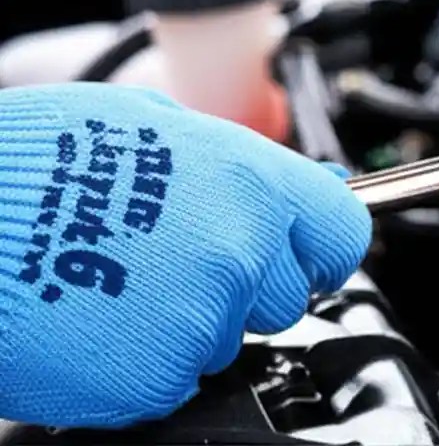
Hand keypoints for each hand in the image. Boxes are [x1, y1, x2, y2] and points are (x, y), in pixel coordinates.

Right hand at [0, 84, 370, 427]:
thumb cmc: (31, 163)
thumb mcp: (151, 124)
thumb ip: (237, 162)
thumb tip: (307, 182)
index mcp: (251, 180)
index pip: (342, 231)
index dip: (317, 247)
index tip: (296, 254)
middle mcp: (240, 248)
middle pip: (284, 295)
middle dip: (240, 287)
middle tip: (166, 260)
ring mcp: (202, 316)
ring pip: (226, 340)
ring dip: (184, 323)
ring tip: (114, 280)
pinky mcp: (156, 373)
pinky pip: (174, 379)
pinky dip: (139, 363)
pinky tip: (95, 321)